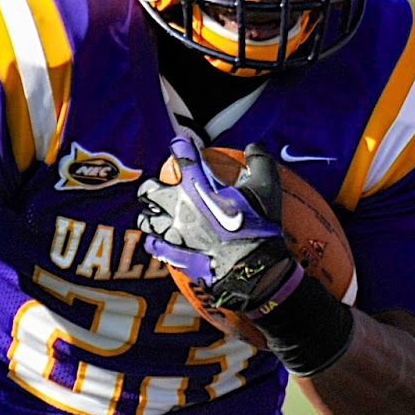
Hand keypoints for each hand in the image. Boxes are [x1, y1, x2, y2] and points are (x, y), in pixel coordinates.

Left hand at [137, 137, 295, 314]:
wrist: (253, 270)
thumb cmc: (259, 227)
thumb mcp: (268, 188)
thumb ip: (259, 160)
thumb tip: (253, 147)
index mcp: (197, 186)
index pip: (182, 155)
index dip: (181, 146)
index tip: (182, 145)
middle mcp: (178, 207)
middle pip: (150, 191)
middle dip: (150, 187)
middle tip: (157, 188)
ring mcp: (173, 234)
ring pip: (147, 221)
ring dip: (149, 216)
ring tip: (153, 216)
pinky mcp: (174, 256)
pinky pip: (155, 247)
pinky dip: (155, 242)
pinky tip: (158, 241)